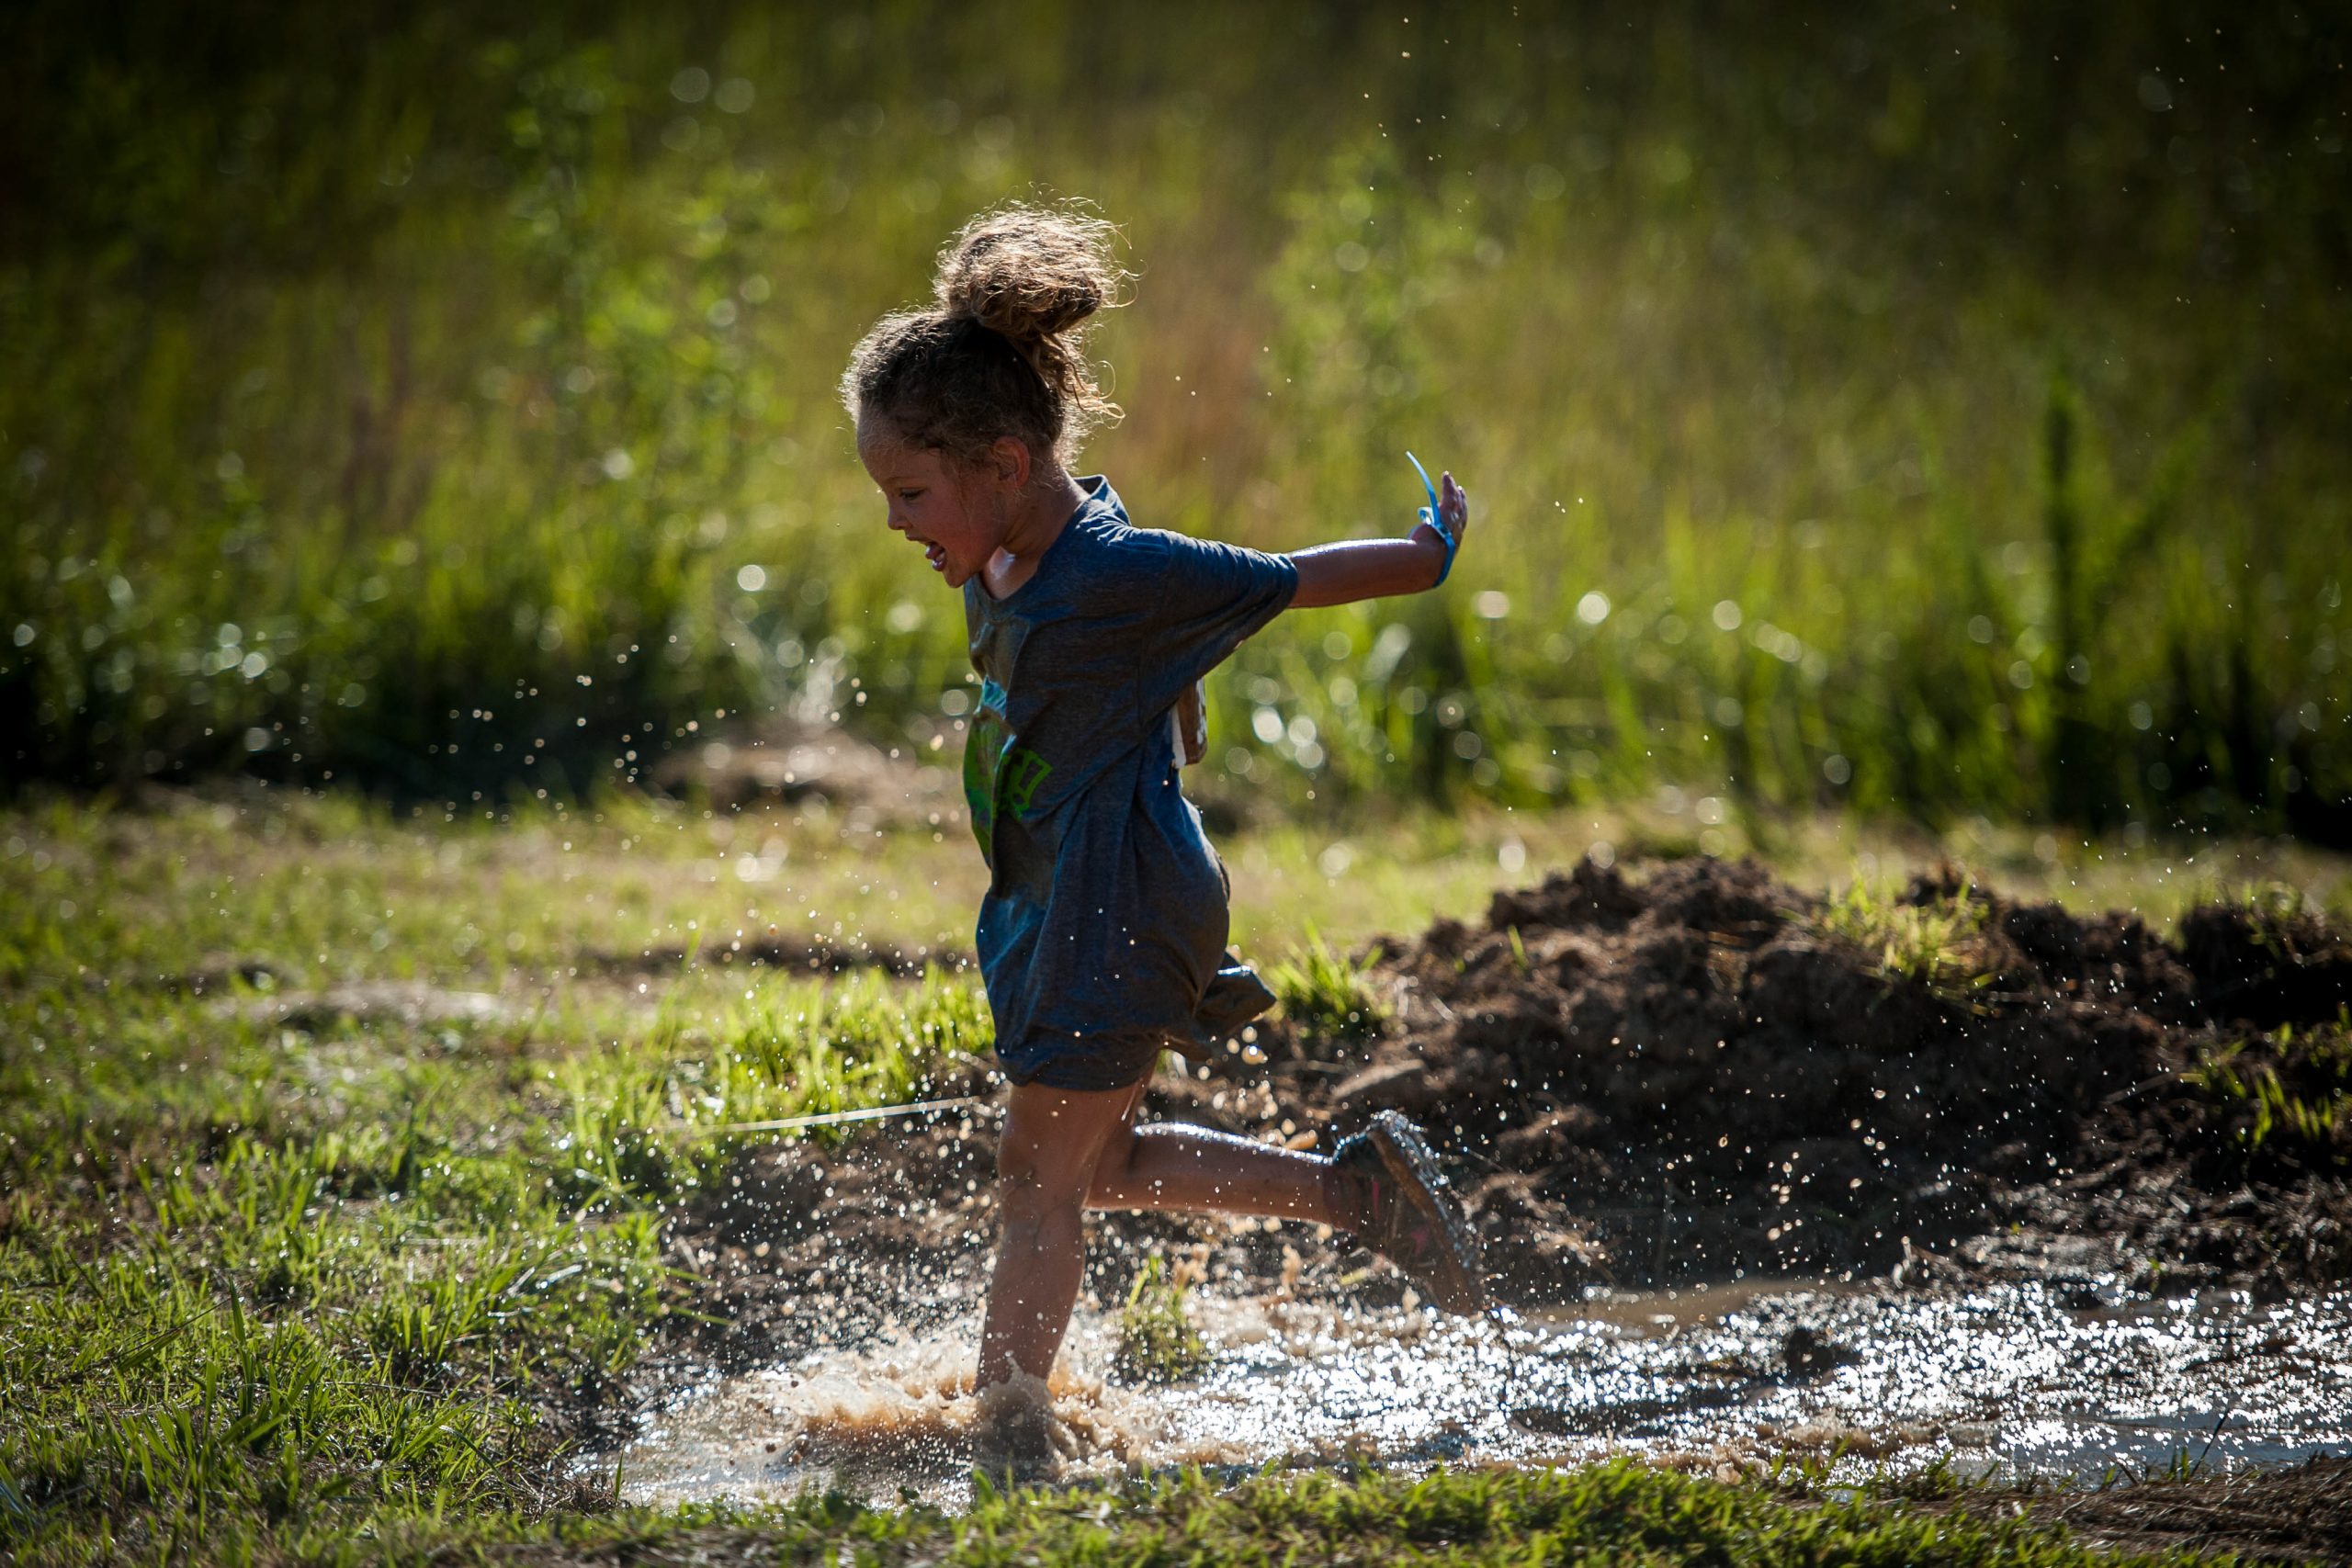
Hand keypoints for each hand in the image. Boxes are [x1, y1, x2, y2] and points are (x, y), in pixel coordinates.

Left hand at [1412, 471, 1469, 585]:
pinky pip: (1449, 496)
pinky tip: (1446, 476)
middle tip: (1460, 494)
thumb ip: (1414, 556)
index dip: (1457, 521)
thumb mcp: (1418, 562)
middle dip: (1462, 504)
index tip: (1455, 515)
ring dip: (1455, 493)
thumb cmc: (1417, 567)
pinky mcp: (1445, 513)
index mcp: (1451, 547)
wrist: (1423, 564)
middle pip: (1462, 515)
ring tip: (1452, 483)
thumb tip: (1399, 559)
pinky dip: (1448, 485)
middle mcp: (1456, 535)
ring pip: (1457, 504)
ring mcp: (1452, 523)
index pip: (1457, 531)